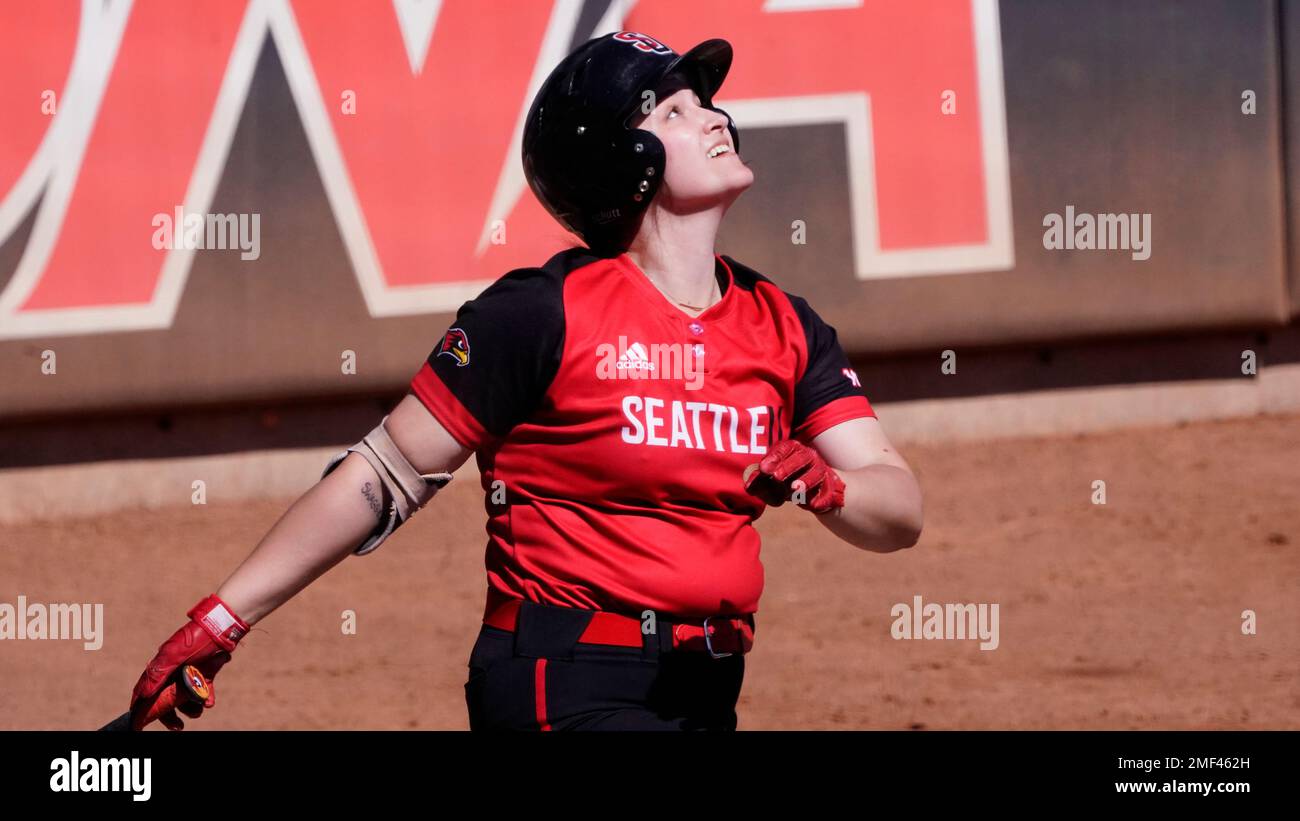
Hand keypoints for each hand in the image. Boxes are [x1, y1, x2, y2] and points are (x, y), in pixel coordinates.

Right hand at [129, 594, 248, 729]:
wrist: (222, 627)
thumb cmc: (194, 638)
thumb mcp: (173, 656)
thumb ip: (159, 674)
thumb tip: (142, 695)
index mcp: (159, 668)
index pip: (145, 693)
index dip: (142, 708)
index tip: (139, 724)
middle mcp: (172, 672)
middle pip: (165, 699)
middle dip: (170, 714)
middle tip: (178, 727)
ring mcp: (188, 673)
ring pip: (185, 697)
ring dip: (191, 706)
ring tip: (200, 709)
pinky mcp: (204, 672)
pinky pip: (202, 689)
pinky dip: (205, 697)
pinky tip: (209, 703)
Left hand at [743, 439, 845, 513]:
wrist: (813, 492)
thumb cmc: (787, 481)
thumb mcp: (771, 481)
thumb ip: (760, 483)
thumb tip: (748, 488)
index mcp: (793, 450)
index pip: (785, 448)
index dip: (774, 457)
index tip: (763, 468)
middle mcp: (809, 457)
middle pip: (802, 458)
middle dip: (788, 467)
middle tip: (776, 477)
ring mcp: (821, 470)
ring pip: (816, 473)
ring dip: (805, 481)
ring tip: (794, 489)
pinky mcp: (830, 487)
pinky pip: (828, 491)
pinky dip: (821, 498)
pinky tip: (814, 505)